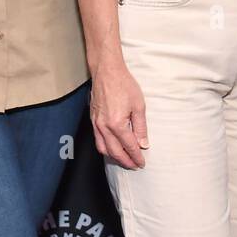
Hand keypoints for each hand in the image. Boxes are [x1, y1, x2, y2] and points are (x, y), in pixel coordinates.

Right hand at [88, 54, 148, 169]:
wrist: (107, 71)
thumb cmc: (123, 85)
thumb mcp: (139, 105)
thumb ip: (141, 127)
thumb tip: (143, 143)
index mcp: (117, 124)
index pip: (129, 146)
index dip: (136, 157)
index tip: (142, 163)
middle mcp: (104, 126)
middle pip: (115, 152)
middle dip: (125, 161)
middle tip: (134, 165)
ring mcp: (96, 123)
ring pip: (103, 148)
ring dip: (114, 157)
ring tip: (124, 159)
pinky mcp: (93, 119)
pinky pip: (97, 139)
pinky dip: (105, 148)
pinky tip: (112, 147)